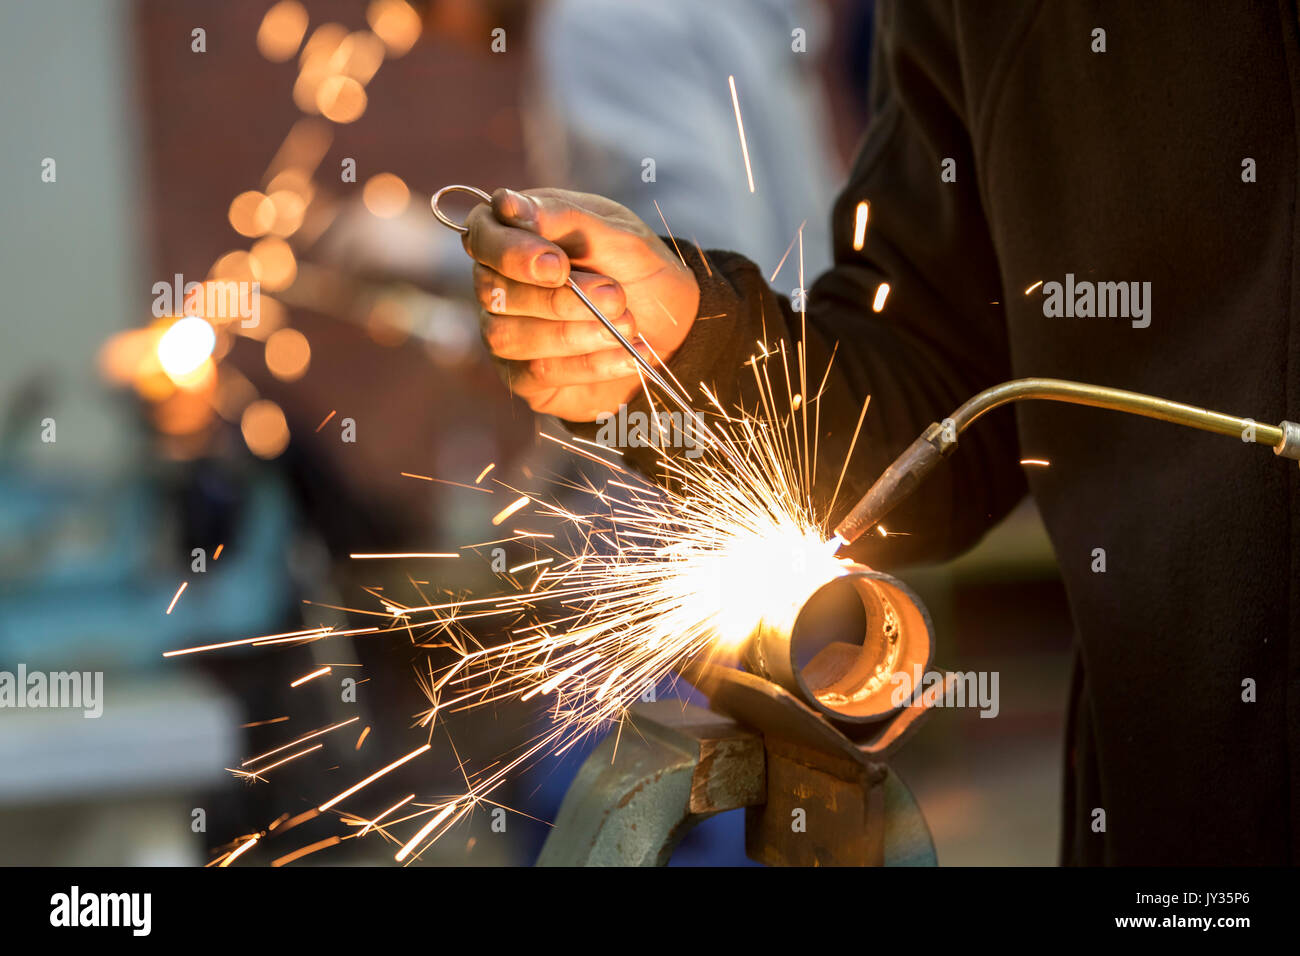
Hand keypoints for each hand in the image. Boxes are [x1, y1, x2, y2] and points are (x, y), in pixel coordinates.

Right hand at [464, 187, 699, 421]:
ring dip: (572, 332)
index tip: (557, 262)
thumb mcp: (619, 235)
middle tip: (615, 295)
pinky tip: (626, 354)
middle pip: (493, 291)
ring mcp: (506, 331)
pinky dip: (587, 363)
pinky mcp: (524, 377)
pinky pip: (537, 372)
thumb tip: (506, 202)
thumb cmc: (638, 271)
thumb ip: (565, 219)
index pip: (482, 234)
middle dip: (558, 298)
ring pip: (508, 336)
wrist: (673, 327)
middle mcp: (499, 283)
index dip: (511, 251)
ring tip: (626, 324)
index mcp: (517, 234)